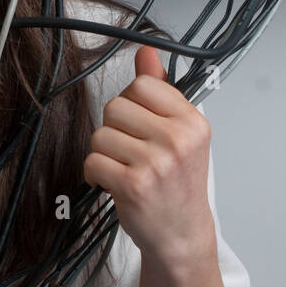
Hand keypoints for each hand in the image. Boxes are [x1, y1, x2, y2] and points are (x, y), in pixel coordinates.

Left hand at [82, 46, 216, 266]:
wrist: (181, 235)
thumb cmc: (178, 184)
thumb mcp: (180, 134)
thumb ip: (161, 91)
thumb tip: (146, 51)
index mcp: (193, 121)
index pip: (142, 84)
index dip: (132, 104)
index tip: (141, 126)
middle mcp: (178, 139)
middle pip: (116, 106)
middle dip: (115, 129)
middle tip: (131, 152)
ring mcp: (157, 163)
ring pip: (100, 134)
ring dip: (104, 153)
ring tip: (123, 169)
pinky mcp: (133, 185)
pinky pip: (92, 160)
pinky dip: (95, 173)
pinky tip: (112, 183)